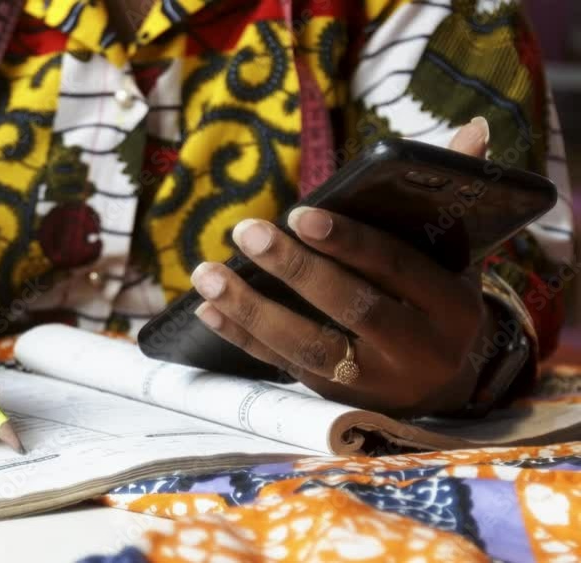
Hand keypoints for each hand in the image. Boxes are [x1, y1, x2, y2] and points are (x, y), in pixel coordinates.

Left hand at [191, 119, 497, 415]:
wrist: (445, 386)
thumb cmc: (437, 301)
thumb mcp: (455, 255)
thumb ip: (450, 196)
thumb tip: (471, 128)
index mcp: (451, 307)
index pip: (397, 268)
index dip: (347, 242)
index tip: (299, 214)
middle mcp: (417, 350)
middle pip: (352, 308)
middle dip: (295, 269)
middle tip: (246, 232)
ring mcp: (373, 381)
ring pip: (308, 346)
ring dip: (252, 309)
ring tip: (207, 275)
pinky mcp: (333, 396)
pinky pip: (282, 366)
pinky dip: (242, 337)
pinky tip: (208, 309)